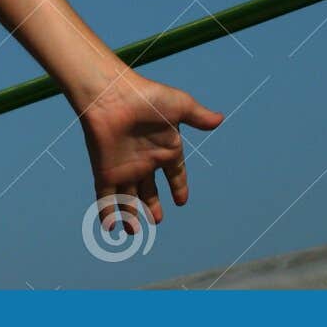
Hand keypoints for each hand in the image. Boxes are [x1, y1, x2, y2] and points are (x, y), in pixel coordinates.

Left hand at [77, 72, 223, 229]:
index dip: (178, 186)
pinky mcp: (105, 171)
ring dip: (131, 215)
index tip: (182, 201)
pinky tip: (111, 227)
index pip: (174, 173)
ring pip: (128, 198)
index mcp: (164, 147)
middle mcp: (144, 160)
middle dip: (152, 205)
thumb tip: (220, 119)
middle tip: (157, 220)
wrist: (112, 95)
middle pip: (149, 189)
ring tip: (134, 232)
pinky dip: (108, 213)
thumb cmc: (146, 97)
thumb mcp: (180, 105)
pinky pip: (106, 197)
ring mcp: (123, 167)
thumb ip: (198, 116)